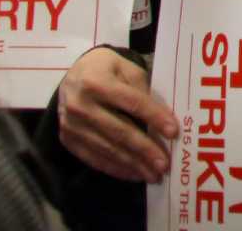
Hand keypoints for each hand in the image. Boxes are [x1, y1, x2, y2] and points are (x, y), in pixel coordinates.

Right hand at [56, 47, 177, 182]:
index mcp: (97, 82)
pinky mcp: (67, 139)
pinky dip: (115, 168)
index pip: (132, 103)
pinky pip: (93, 158)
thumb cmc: (107, 69)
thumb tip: (162, 118)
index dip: (154, 117)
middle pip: (118, 130)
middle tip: (164, 164)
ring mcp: (71, 125)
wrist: (72, 75)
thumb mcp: (126, 67)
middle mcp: (80, 105)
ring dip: (132, 164)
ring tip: (153, 174)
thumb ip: (142, 89)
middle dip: (144, 149)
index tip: (173, 132)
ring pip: (107, 148)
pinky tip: (133, 174)